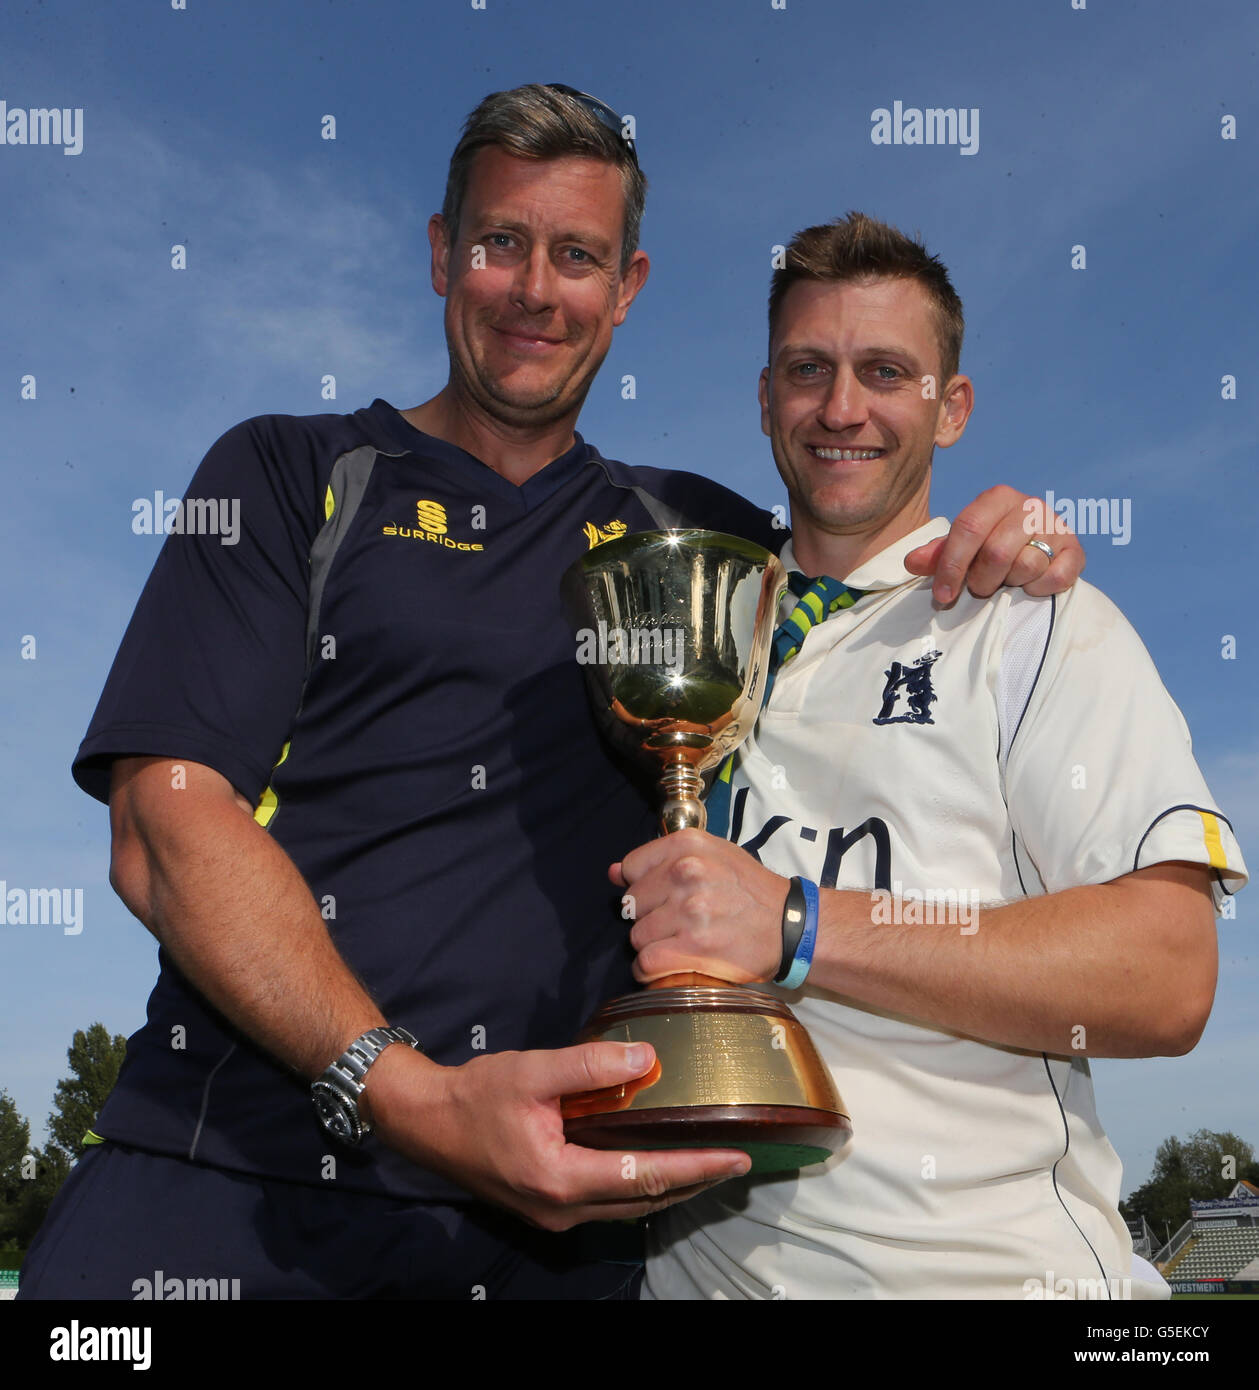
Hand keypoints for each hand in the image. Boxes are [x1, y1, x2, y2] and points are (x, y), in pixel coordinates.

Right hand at [362, 1037, 750, 1230]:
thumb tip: (646, 1060)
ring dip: (668, 1188)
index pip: (645, 1177)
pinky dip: (639, 1188)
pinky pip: (607, 1203)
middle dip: (693, 1182)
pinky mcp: (546, 1206)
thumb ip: (590, 1066)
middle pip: (644, 1201)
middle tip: (735, 1163)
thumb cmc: (475, 1096)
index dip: (696, 1168)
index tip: (736, 1158)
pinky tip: (653, 1167)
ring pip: (627, 1208)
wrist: (424, 1122)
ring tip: (705, 1166)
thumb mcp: (532, 1072)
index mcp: (561, 1179)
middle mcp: (563, 1209)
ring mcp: (553, 1214)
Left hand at [612, 828, 784, 984]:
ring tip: (676, 945)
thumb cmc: (750, 890)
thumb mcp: (713, 855)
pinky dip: (648, 971)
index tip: (659, 898)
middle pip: (632, 904)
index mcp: (687, 845)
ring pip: (637, 936)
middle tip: (673, 924)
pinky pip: (646, 962)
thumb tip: (614, 874)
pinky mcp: (694, 946)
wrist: (791, 925)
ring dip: (651, 945)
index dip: (642, 887)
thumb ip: (663, 859)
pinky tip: (664, 967)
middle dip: (647, 917)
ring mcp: (689, 910)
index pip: (631, 867)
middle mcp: (685, 872)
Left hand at [905, 483, 1083, 602]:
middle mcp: (1029, 506)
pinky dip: (1039, 589)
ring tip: (1006, 580)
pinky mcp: (1075, 551)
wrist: (1035, 547)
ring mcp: (1056, 526)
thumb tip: (911, 562)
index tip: (942, 595)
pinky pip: (1056, 577)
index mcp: (997, 498)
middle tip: (979, 587)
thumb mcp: (960, 546)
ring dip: (1010, 584)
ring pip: (1027, 565)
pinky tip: (1030, 586)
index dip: (951, 566)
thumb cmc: (989, 545)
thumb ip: (937, 554)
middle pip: (997, 552)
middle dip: (981, 580)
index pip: (968, 529)